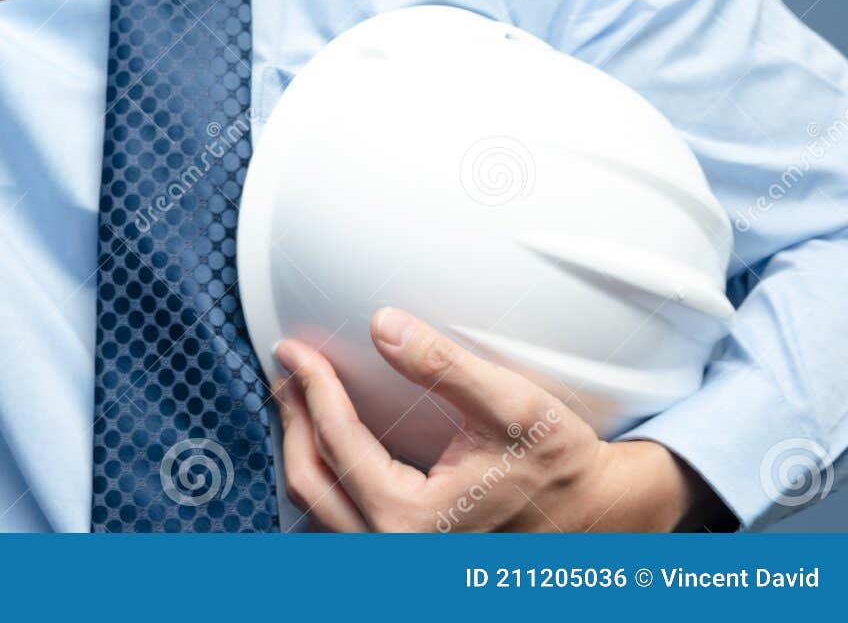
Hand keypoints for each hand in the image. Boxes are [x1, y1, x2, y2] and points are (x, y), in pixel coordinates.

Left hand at [272, 308, 728, 531]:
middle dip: (293, 419)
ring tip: (299, 399)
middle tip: (287, 370)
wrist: (597, 515)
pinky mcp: (402, 555)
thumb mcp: (512, 405)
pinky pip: (339, 520)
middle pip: (310, 480)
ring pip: (317, 508)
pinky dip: (326, 476)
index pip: (339, 441)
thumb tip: (382, 325)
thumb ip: (445, 365)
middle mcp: (394, 551)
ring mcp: (395, 559)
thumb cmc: (559, 465)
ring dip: (303, 450)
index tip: (293, 350)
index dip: (311, 387)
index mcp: (413, 521)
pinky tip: (331, 440)